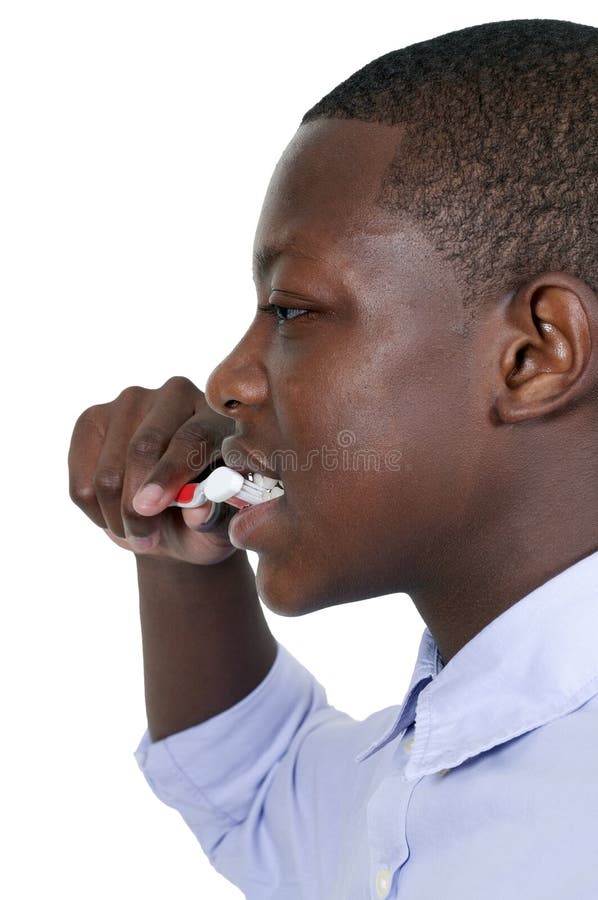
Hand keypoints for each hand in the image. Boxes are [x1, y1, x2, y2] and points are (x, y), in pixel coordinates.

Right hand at [68, 376, 238, 564]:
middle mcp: (177, 396)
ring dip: (115, 513)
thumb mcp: (217, 530)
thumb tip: (198, 509)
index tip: (148, 507)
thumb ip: (213, 519)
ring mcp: (132, 402)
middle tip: (142, 540)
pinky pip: (81, 472)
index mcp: (219, 418)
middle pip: (144, 446)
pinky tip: (113, 513)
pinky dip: (92, 506)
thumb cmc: (202, 521)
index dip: (169, 474)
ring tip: (136, 533)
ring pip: (109, 466)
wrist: (171, 522)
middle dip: (135, 502)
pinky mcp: (94, 418)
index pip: (192, 438)